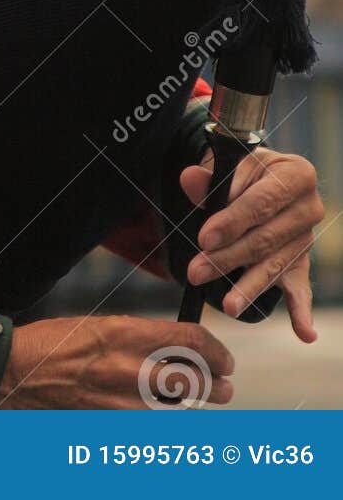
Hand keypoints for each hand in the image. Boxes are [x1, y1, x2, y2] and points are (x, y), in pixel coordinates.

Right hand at [0, 316, 234, 409]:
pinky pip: (155, 427)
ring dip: (197, 403)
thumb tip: (174, 350)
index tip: (222, 356)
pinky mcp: (115, 426)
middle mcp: (131, 368)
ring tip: (207, 399)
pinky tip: (172, 419)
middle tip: (225, 384)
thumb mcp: (101, 327)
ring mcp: (124, 402)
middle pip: (195, 379)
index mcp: (126, 333)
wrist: (19, 373)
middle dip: (217, 383)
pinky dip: (168, 422)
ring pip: (181, 408)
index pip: (191, 339)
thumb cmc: (55, 344)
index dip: (215, 349)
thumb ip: (139, 340)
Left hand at [181, 147, 322, 339]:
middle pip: (266, 239)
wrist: (258, 179)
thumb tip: (190, 179)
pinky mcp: (300, 263)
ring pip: (274, 265)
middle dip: (228, 258)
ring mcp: (306, 238)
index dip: (232, 221)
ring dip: (249, 287)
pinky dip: (302, 311)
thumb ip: (210, 177)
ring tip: (229, 306)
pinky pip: (301, 288)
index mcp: (296, 174)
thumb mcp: (227, 165)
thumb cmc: (241, 171)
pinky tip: (305, 334)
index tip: (205, 239)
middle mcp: (308, 208)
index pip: (261, 202)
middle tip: (197, 272)